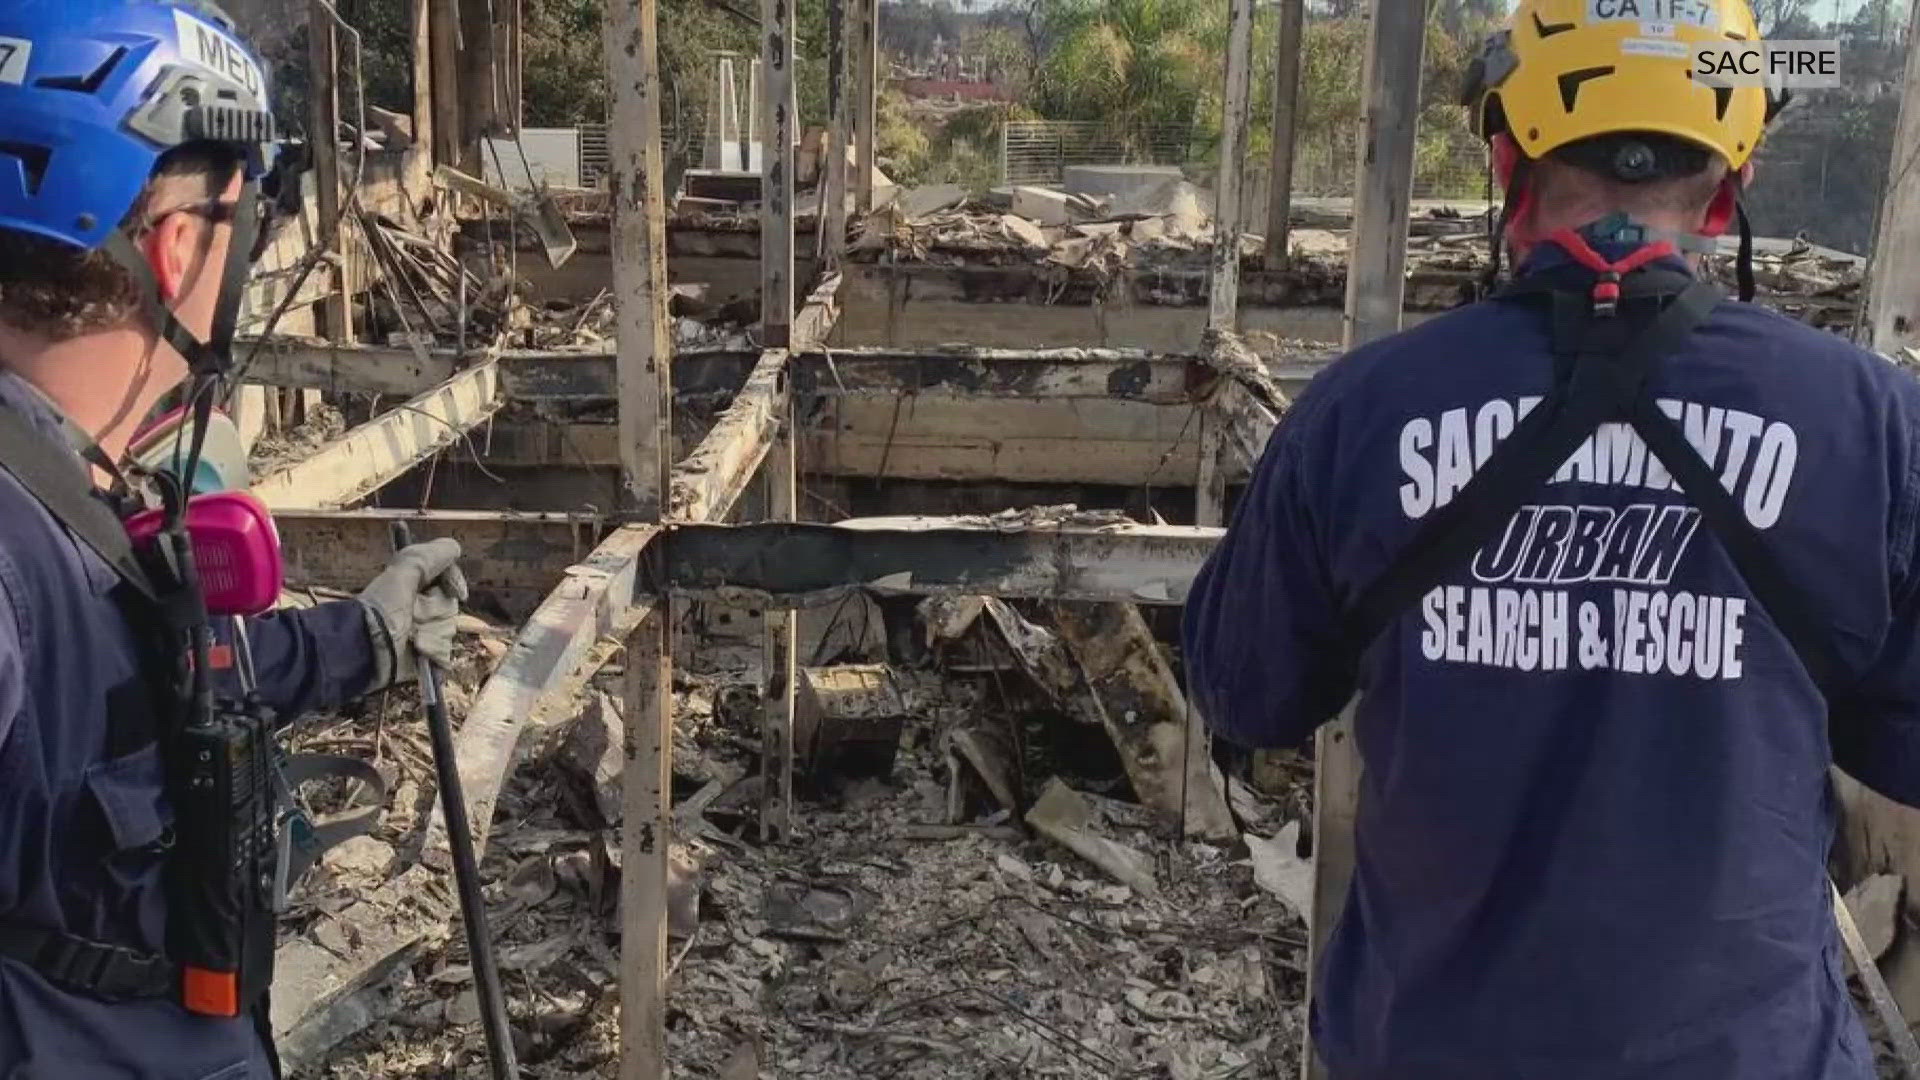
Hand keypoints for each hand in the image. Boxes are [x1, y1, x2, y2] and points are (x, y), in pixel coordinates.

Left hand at [357, 538, 468, 688]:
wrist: (367, 650)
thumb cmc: (383, 608)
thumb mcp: (404, 571)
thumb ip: (430, 555)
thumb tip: (454, 548)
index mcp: (410, 582)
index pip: (447, 575)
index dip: (453, 581)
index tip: (457, 591)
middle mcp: (416, 605)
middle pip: (450, 604)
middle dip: (435, 611)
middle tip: (415, 615)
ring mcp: (421, 632)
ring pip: (448, 629)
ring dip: (431, 633)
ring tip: (412, 638)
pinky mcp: (423, 657)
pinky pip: (444, 653)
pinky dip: (433, 653)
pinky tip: (418, 652)